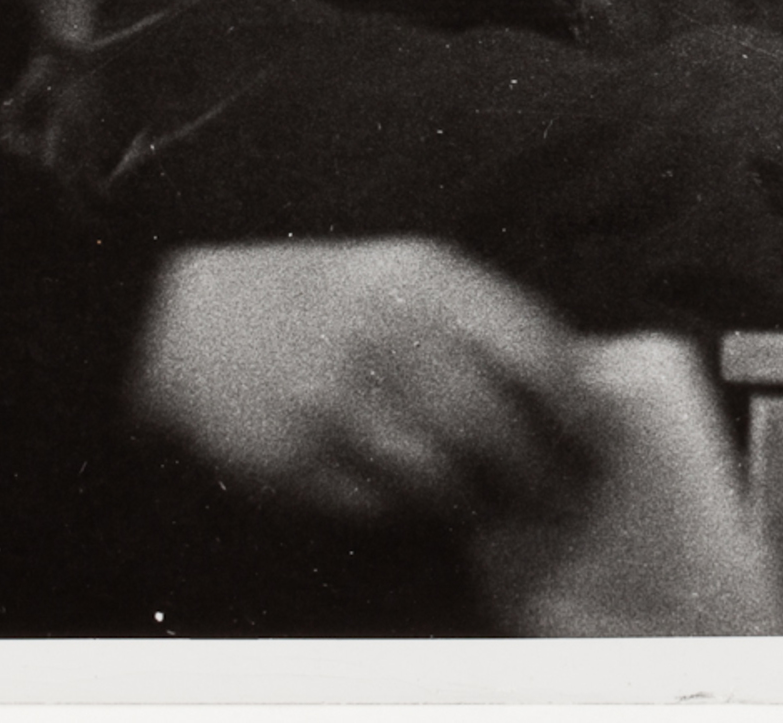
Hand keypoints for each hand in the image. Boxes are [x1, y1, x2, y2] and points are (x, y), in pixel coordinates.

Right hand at [131, 238, 596, 524]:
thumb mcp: (402, 272)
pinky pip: (384, 507)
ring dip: (481, 502)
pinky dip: (411, 510)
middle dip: (540, 474)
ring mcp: (340, 403)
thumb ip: (481, 315)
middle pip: (496, 429)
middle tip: (561, 496)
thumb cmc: (319, 297)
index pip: (532, 351)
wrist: (188, 323)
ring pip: (445, 480)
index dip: (575, 407)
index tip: (595, 439)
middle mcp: (386, 335)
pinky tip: (419, 497)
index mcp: (423, 278)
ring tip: (496, 504)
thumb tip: (571, 380)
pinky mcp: (301, 463)